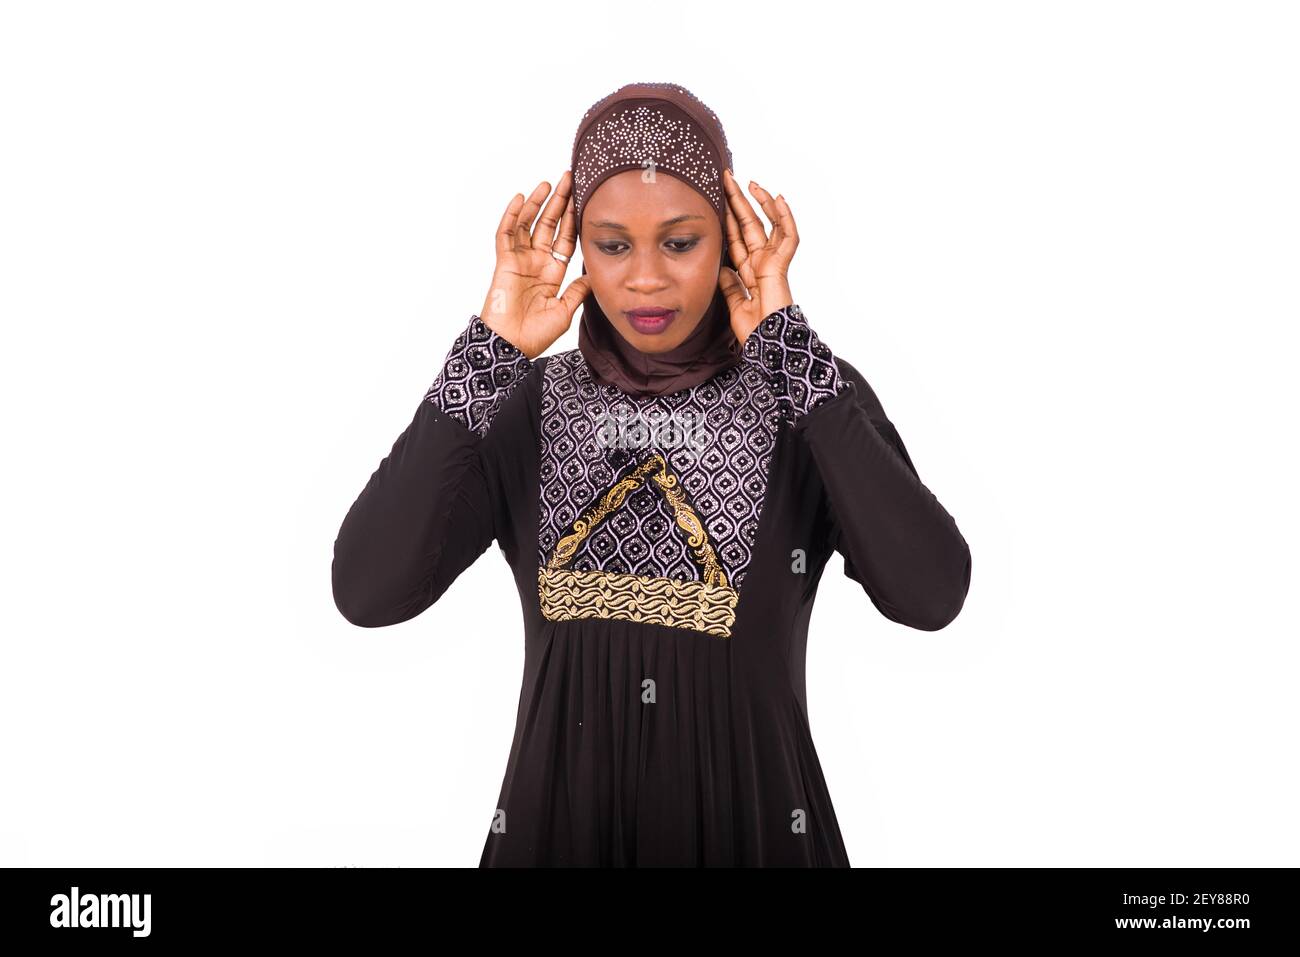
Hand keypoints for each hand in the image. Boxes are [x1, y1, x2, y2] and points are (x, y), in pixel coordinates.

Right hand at [479, 170, 589, 359]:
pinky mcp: (504, 262)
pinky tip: (520, 198)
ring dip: (537, 203)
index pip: (566, 239)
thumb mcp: (565, 310)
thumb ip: (578, 290)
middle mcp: (536, 262)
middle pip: (548, 225)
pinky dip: (512, 215)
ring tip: (548, 183)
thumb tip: (593, 274)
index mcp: (553, 272)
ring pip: (527, 224)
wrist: (512, 346)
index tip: (583, 200)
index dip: (574, 220)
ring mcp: (519, 260)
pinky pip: (506, 234)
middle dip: (558, 203)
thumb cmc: (536, 335)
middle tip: (569, 179)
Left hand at [717, 168, 797, 345]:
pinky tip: (778, 199)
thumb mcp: (733, 305)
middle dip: (737, 201)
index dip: (726, 218)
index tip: (716, 198)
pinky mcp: (782, 266)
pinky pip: (788, 237)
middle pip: (748, 225)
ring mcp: (773, 263)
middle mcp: (761, 264)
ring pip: (768, 225)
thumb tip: (722, 266)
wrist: (767, 347)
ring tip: (748, 182)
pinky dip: (785, 218)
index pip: (735, 238)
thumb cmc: (754, 333)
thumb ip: (729, 285)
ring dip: (759, 203)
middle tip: (725, 178)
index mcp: (749, 272)